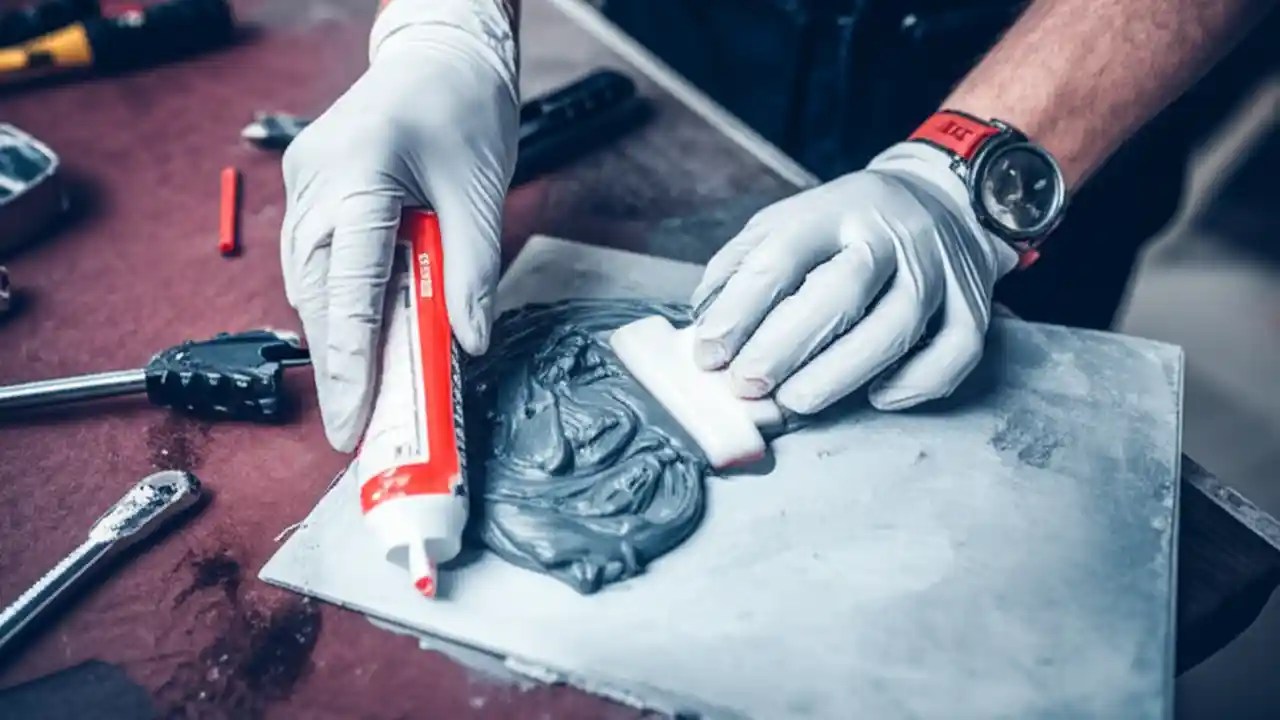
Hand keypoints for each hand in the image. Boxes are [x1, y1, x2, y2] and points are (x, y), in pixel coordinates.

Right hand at [280, 0, 517, 450]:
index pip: (347, 287)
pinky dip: (343, 307)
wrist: (440, 53)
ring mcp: (305, 186)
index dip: (348, 364)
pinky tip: (368, 339)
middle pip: (319, 296)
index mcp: (358, 172)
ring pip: (313, 287)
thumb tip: (468, 341)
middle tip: (363, 427)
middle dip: (341, 366)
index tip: (352, 422)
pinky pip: (319, 264)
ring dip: (341, 340)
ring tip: (370, 396)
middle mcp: (316, 182)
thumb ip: (472, 271)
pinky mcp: (312, 194)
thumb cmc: (463, 106)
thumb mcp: (482, 192)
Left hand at [691, 141, 1018, 414]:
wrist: (943, 200)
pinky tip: (875, 398)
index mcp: (834, 208)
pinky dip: (915, 383)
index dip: (741, 308)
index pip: (782, 254)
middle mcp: (891, 233)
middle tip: (746, 385)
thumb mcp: (785, 224)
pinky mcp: (973, 304)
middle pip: (842, 291)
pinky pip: (954, 352)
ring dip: (840, 373)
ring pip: (896, 325)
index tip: (708, 352)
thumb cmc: (844, 227)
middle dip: (787, 345)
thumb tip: (703, 325)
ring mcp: (939, 268)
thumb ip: (739, 267)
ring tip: (795, 401)